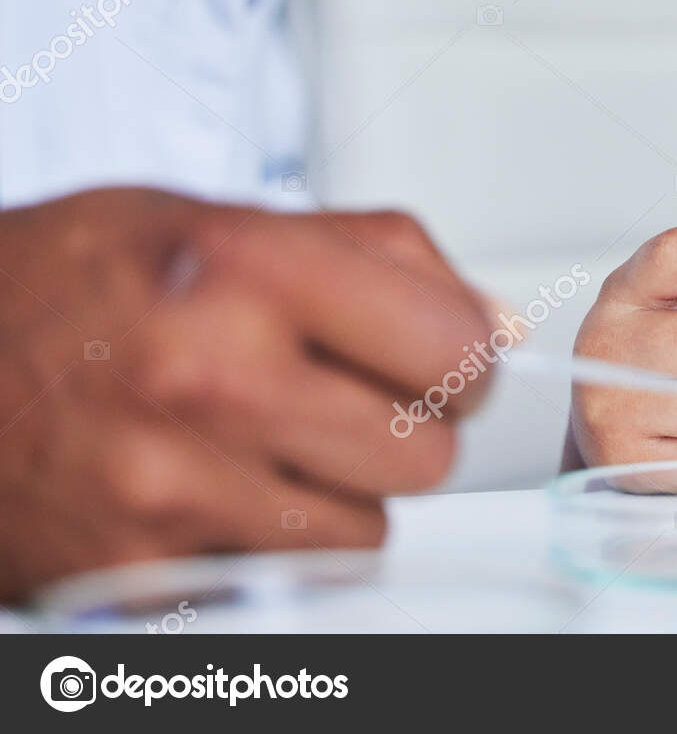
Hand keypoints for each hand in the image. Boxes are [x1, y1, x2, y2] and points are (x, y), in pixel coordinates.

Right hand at [0, 188, 493, 601]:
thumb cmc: (64, 282)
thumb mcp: (215, 217)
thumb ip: (377, 254)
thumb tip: (496, 322)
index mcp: (243, 267)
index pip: (454, 343)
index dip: (464, 356)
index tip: (441, 359)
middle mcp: (213, 375)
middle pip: (429, 451)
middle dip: (409, 427)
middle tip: (351, 398)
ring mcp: (175, 483)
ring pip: (371, 528)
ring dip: (345, 492)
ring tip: (271, 441)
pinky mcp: (144, 568)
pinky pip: (291, 575)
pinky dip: (280, 541)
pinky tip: (223, 487)